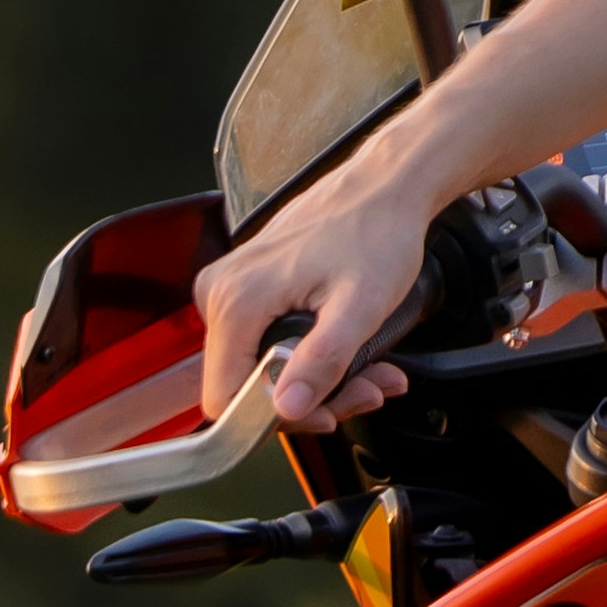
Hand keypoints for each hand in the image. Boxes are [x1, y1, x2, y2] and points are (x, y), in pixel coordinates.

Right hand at [195, 148, 440, 433]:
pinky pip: (269, 341)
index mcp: (236, 300)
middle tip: (367, 388)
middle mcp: (221, 293)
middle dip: (313, 399)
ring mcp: (232, 289)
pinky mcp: (249, 288)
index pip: (225, 397)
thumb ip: (322, 362)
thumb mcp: (360, 307)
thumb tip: (285, 408)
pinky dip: (313, 355)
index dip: (275, 419)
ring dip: (321, 380)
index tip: (327, 413)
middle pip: (247, 385)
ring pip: (263, 367)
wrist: (385, 188)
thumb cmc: (376, 232)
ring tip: (372, 370)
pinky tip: (352, 350)